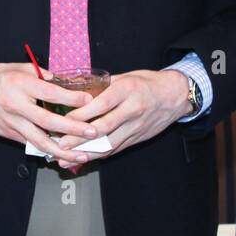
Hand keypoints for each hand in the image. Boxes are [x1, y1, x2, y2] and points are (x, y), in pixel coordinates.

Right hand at [0, 62, 99, 161]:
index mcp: (20, 85)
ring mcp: (12, 123)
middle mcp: (16, 106)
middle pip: (48, 121)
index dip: (71, 98)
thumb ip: (42, 75)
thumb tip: (65, 82)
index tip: (88, 100)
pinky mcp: (10, 135)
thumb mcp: (19, 68)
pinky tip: (64, 154)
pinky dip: (48, 150)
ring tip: (82, 155)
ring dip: (63, 150)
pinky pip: (31, 144)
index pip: (50, 94)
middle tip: (93, 131)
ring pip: (40, 141)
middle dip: (73, 129)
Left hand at [57, 69, 189, 166]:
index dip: (81, 114)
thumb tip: (75, 90)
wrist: (175, 95)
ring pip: (109, 144)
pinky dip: (99, 155)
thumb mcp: (125, 77)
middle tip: (60, 143)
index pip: (101, 105)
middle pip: (103, 128)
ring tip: (66, 158)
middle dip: (79, 138)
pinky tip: (84, 158)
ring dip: (86, 152)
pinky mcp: (138, 138)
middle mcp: (132, 110)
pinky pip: (116, 149)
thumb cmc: (147, 83)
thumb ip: (102, 85)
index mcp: (127, 90)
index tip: (63, 119)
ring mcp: (136, 127)